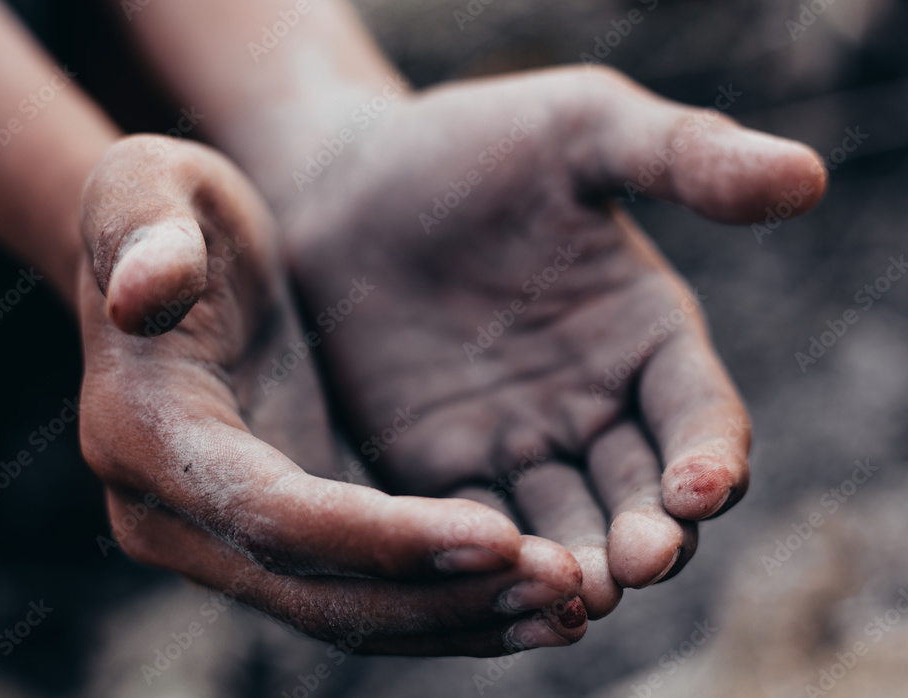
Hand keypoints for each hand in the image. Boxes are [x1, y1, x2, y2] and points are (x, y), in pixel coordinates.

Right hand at [75, 135, 587, 655]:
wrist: (171, 263)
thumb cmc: (167, 215)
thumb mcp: (144, 187)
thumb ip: (141, 227)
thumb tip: (144, 288)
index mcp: (145, 432)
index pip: (272, 515)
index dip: (383, 537)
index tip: (500, 537)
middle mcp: (171, 512)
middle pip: (320, 593)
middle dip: (444, 597)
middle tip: (568, 591)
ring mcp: (222, 536)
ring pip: (349, 612)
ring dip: (460, 617)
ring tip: (570, 608)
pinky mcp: (276, 534)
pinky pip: (362, 592)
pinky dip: (441, 601)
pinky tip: (524, 594)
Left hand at [283, 66, 826, 616]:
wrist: (345, 184)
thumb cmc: (469, 145)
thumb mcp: (581, 129)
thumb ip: (684, 155)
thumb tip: (811, 174)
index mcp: (645, 337)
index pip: (699, 416)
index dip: (710, 457)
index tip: (700, 488)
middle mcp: (591, 404)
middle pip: (641, 495)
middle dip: (650, 536)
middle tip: (640, 562)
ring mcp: (516, 443)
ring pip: (566, 530)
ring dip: (579, 569)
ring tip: (576, 593)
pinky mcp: (440, 468)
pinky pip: (475, 530)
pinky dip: (492, 562)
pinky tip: (493, 578)